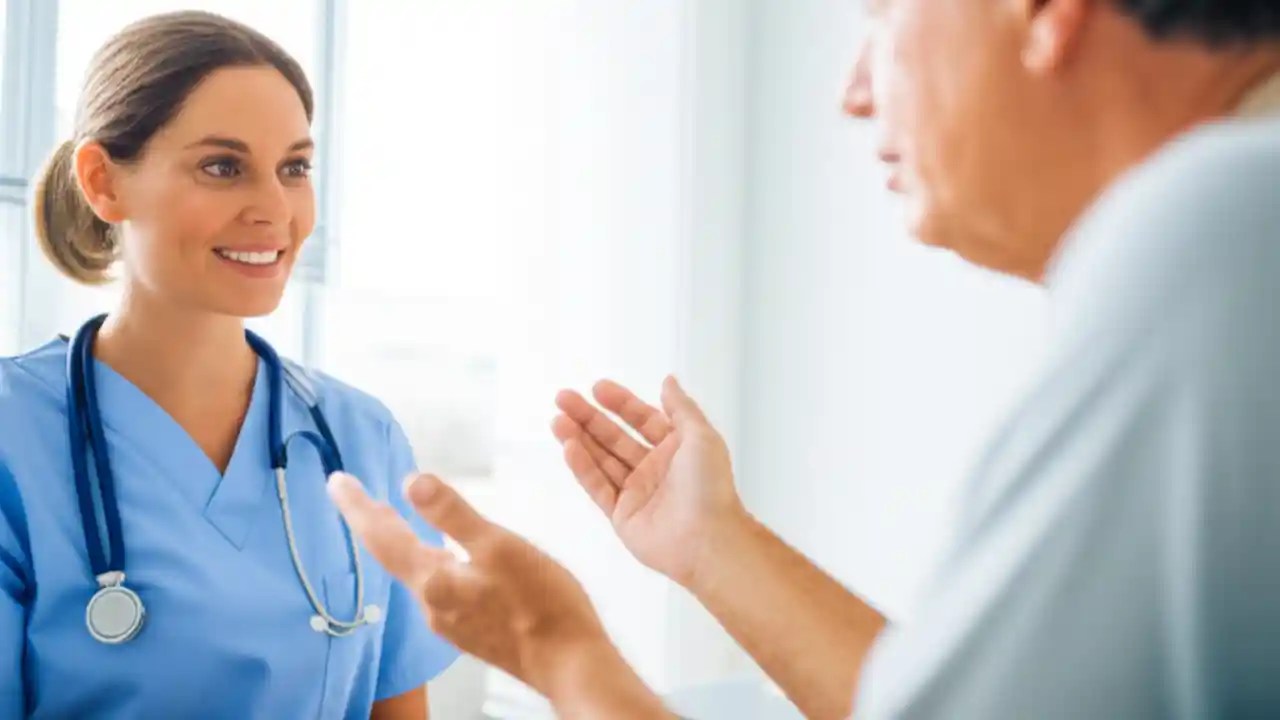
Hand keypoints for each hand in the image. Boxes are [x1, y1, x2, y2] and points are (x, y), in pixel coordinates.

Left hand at [327, 472, 612, 697]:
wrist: (569, 663)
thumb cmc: (541, 605)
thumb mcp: (498, 546)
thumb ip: (452, 513)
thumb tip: (410, 482)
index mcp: (434, 581)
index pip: (382, 537)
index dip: (357, 507)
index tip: (336, 481)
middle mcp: (433, 605)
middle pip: (392, 556)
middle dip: (374, 523)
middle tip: (355, 495)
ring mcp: (451, 622)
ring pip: (416, 573)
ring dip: (400, 542)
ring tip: (391, 519)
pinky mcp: (472, 629)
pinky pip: (438, 588)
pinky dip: (428, 562)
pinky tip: (443, 558)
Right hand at [551, 376, 746, 587]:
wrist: (707, 539)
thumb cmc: (709, 486)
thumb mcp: (702, 436)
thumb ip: (681, 407)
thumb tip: (667, 380)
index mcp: (675, 448)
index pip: (642, 419)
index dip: (620, 402)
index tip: (596, 387)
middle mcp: (654, 468)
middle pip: (615, 437)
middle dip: (589, 418)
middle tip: (563, 398)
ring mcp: (636, 492)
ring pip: (601, 460)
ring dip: (579, 439)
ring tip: (557, 420)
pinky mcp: (622, 515)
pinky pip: (598, 487)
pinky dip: (583, 468)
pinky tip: (568, 447)